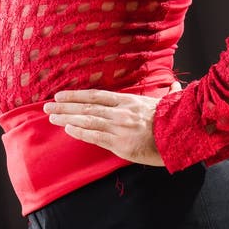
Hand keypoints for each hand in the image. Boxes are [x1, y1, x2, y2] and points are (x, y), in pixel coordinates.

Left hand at [42, 80, 182, 165]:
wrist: (181, 136)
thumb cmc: (176, 121)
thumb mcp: (169, 103)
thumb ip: (168, 92)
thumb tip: (175, 84)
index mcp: (129, 102)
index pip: (97, 96)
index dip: (77, 95)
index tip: (61, 94)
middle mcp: (120, 112)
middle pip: (87, 107)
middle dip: (65, 106)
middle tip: (47, 106)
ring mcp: (119, 127)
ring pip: (87, 120)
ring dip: (67, 118)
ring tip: (51, 117)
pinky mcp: (120, 144)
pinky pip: (95, 136)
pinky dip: (80, 132)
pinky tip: (68, 129)